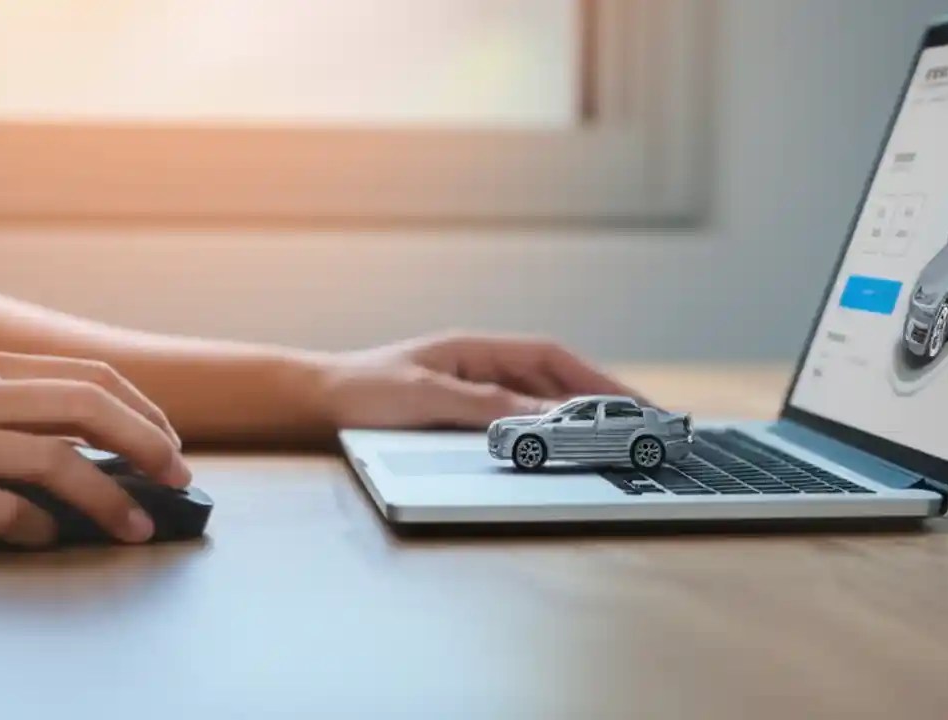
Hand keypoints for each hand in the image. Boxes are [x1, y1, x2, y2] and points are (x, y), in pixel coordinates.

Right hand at [0, 350, 188, 548]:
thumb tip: (102, 441)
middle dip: (148, 443)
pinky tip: (48, 539)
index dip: (145, 410)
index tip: (172, 443)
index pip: (91, 376)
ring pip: (58, 462)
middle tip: (178, 477)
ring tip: (137, 528)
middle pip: (88, 407)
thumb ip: (15, 408)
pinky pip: (8, 513)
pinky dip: (41, 530)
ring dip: (111, 501)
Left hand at [319, 332, 640, 429]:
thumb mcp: (427, 397)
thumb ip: (486, 407)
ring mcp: (469, 388)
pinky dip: (536, 433)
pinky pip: (510, 420)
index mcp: (476, 348)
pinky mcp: (457, 413)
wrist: (314, 402)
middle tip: (633, 426)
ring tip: (604, 441)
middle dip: (594, 400)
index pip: (552, 357)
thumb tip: (543, 419)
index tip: (629, 401)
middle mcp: (478, 364)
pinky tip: (551, 450)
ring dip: (569, 419)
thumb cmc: (361, 390)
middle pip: (551, 380)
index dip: (595, 379)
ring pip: (534, 402)